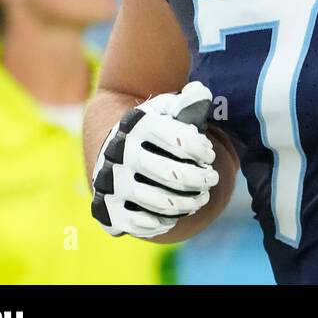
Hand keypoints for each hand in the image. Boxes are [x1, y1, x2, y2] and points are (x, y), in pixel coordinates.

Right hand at [90, 81, 219, 238]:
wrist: (113, 142)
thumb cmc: (153, 126)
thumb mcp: (168, 108)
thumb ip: (188, 102)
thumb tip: (200, 93)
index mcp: (138, 125)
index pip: (183, 141)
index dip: (203, 151)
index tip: (208, 154)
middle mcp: (120, 153)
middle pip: (173, 175)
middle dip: (200, 180)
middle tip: (211, 179)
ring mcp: (111, 182)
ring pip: (159, 202)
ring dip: (187, 204)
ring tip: (200, 198)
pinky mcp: (106, 208)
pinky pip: (137, 224)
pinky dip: (160, 223)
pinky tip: (173, 216)